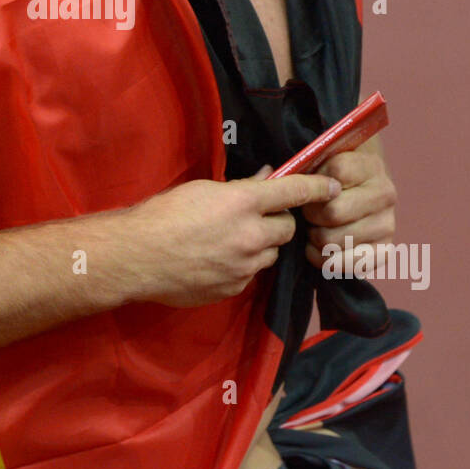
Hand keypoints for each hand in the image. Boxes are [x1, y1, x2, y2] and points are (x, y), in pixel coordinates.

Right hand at [134, 166, 341, 307]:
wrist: (137, 257)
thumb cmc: (162, 214)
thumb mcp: (202, 190)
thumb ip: (239, 188)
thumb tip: (265, 180)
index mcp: (243, 203)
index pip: (292, 192)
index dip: (316, 187)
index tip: (332, 187)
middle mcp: (251, 236)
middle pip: (287, 229)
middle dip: (278, 222)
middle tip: (258, 217)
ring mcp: (244, 267)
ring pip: (270, 255)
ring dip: (261, 246)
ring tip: (234, 241)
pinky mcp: (233, 289)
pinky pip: (249, 274)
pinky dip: (242, 266)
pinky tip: (217, 260)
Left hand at [301, 136, 395, 277]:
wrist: (358, 197)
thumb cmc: (329, 180)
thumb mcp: (320, 164)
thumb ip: (305, 167)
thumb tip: (273, 176)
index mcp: (369, 166)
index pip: (335, 174)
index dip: (312, 184)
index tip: (307, 188)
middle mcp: (385, 194)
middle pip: (333, 212)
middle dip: (310, 216)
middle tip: (305, 215)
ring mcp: (387, 224)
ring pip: (333, 241)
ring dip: (314, 239)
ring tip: (312, 231)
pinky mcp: (383, 252)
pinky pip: (343, 264)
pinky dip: (323, 260)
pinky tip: (319, 249)